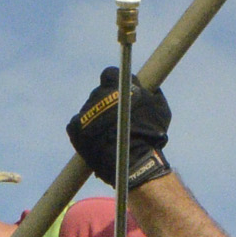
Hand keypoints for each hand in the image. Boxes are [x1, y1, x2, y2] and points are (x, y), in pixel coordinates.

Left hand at [67, 68, 169, 190]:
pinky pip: (76, 123)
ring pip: (89, 109)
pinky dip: (83, 130)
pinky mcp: (75, 127)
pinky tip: (93, 138)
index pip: (109, 74)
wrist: (133, 163)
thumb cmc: (151, 136)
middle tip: (115, 119)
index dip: (113, 83)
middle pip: (98, 93)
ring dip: (95, 117)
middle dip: (105, 103)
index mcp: (118, 84)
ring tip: (106, 134)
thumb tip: (150, 88)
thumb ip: (152, 93)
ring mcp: (86, 111)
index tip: (118, 94)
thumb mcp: (160, 108)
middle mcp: (99, 93)